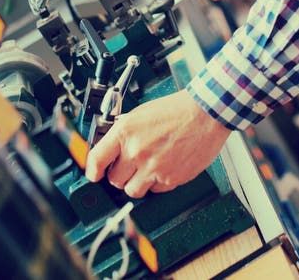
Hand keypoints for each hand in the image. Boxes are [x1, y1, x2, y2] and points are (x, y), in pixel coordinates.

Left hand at [85, 89, 229, 196]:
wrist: (206, 114)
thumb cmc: (178, 109)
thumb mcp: (143, 112)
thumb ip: (126, 130)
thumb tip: (113, 145)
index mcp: (126, 131)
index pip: (97, 159)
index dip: (92, 170)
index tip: (94, 173)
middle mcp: (137, 151)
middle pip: (115, 179)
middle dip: (120, 174)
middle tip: (129, 166)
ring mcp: (153, 168)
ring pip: (133, 190)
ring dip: (137, 182)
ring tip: (147, 168)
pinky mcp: (170, 179)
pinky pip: (155, 190)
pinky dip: (157, 182)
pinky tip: (165, 166)